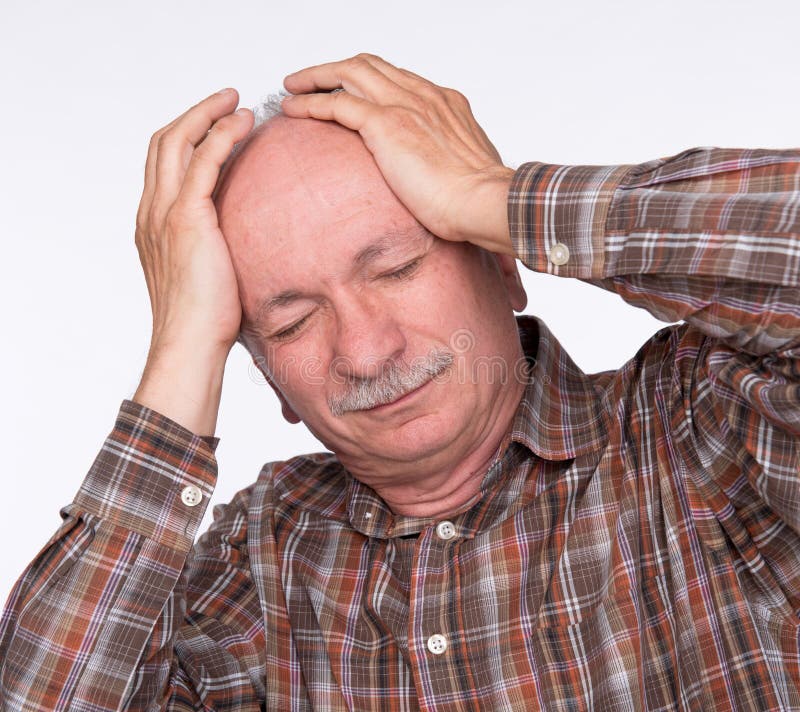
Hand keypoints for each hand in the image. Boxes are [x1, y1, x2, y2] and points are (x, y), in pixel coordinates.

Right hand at [133, 89, 253, 434]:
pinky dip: (222, 134)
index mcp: (153, 224)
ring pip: (177, 140)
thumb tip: (252, 246)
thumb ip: (217, 250)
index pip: (163, 165)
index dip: (187, 137)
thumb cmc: (205, 323)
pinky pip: (203, 160)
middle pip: (163, 142)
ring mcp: (163, 212)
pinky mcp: (186, 218)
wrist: (189, 345)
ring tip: (235, 100)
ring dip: (207, 113)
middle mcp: (151, 211)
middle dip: (194, 114)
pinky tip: (244, 123)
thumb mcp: (209, 276)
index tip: (215, 125)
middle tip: (226, 99)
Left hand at [282, 54, 515, 254]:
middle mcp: (424, 95)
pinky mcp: (386, 124)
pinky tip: (293, 109)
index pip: (398, 79)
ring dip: (316, 77)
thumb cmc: (481, 200)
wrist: (485, 202)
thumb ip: (448, 163)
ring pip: (349, 73)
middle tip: (312, 79)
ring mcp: (405, 105)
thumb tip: (439, 181)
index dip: (370, 81)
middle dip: (337, 69)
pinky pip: (336, 103)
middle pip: (370, 65)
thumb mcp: (466, 170)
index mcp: (445, 103)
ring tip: (293, 87)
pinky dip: (311, 102)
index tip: (352, 91)